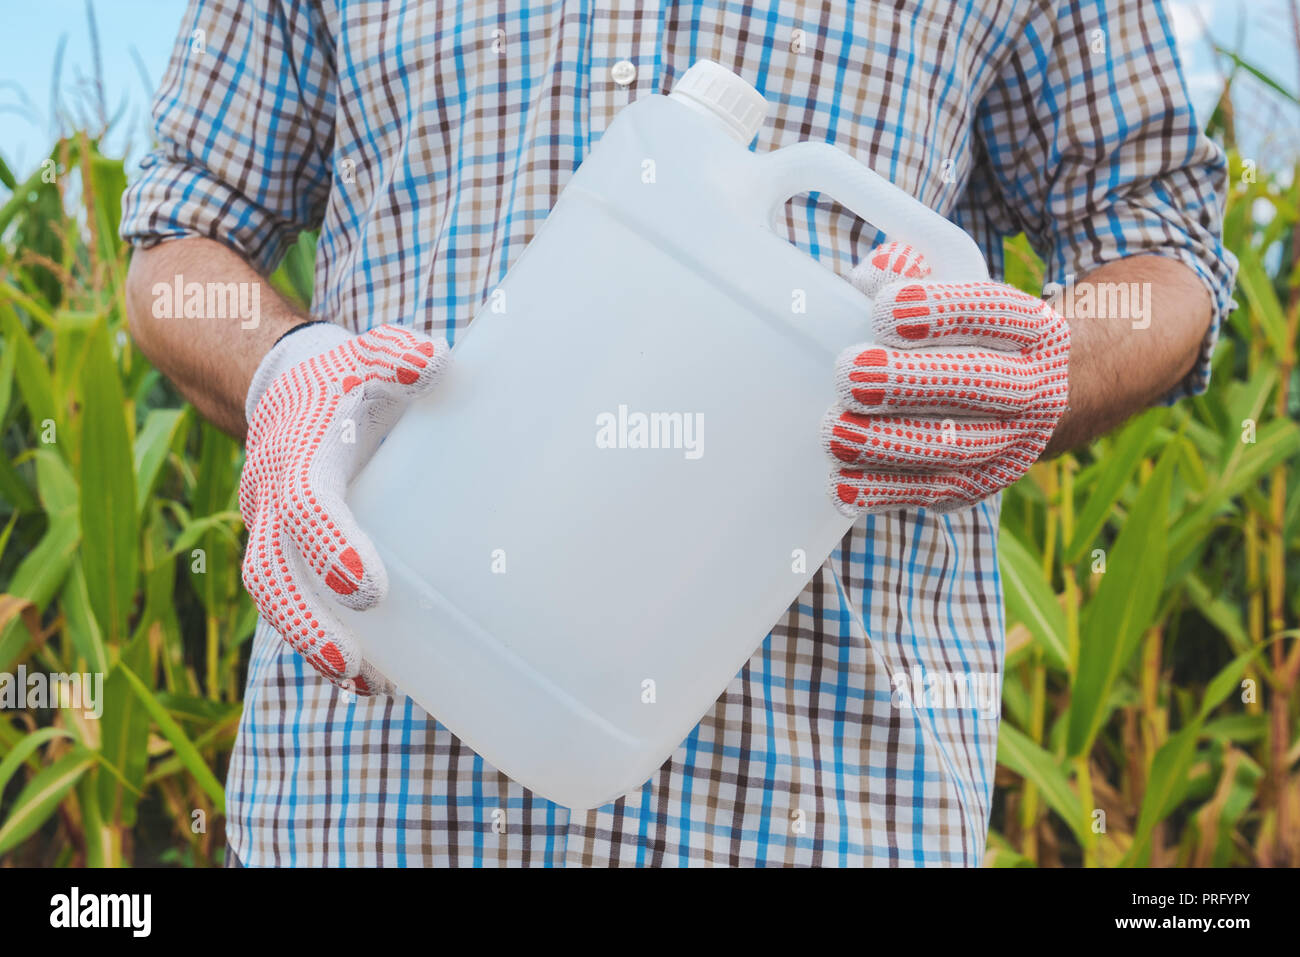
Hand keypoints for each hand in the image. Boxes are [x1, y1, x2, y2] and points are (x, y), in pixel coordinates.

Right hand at [238, 323, 447, 693]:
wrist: (285, 388)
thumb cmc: (344, 376)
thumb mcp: (370, 354)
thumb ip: (396, 353)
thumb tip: (432, 365)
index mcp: (297, 455)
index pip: (303, 507)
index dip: (331, 547)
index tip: (370, 588)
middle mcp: (271, 499)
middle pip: (271, 574)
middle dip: (308, 623)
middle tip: (355, 667)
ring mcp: (270, 531)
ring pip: (274, 599)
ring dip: (314, 645)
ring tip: (369, 685)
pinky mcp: (282, 553)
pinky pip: (290, 603)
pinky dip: (322, 641)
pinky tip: (371, 676)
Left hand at [824, 242, 1069, 513]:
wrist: (1050, 399)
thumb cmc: (976, 336)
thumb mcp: (963, 292)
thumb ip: (917, 270)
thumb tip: (873, 273)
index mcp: (1033, 329)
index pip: (992, 314)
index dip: (939, 312)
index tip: (882, 311)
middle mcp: (1035, 389)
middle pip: (975, 385)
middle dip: (906, 382)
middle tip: (848, 375)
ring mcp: (1011, 444)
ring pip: (953, 448)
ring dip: (888, 443)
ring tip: (835, 433)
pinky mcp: (981, 486)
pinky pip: (932, 492)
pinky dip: (884, 492)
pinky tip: (841, 485)